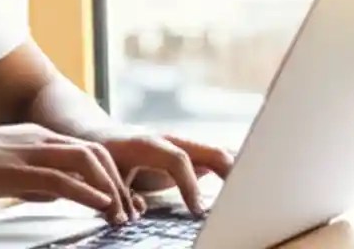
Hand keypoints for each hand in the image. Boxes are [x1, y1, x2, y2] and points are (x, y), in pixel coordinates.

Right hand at [0, 124, 138, 223]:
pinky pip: (63, 180)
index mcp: (34, 135)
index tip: (121, 199)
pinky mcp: (17, 170)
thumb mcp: (2, 171)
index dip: (110, 173)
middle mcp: (37, 137)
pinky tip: (101, 208)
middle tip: (129, 210)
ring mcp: (28, 150)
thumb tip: (54, 195)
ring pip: (87, 161)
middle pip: (96, 151)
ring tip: (120, 215)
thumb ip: (31, 180)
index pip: (86, 148)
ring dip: (110, 189)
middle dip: (119, 181)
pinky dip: (88, 193)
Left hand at [87, 125, 234, 216]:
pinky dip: (232, 173)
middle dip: (229, 173)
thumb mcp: (105, 175)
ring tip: (251, 195)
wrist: (102, 137)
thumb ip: (118, 195)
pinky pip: (216, 160)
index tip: (197, 211)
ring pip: (218, 154)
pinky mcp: (190, 153)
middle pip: (209, 150)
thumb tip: (128, 217)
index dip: (190, 185)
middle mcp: (171, 140)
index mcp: (149, 144)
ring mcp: (183, 145)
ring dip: (236, 172)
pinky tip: (245, 188)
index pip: (178, 160)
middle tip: (242, 199)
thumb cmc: (103, 158)